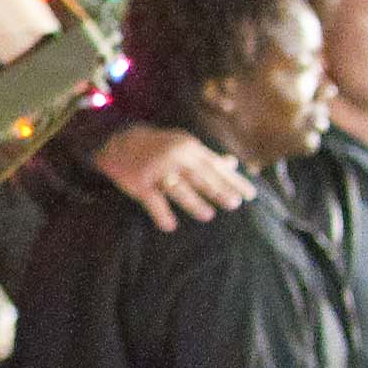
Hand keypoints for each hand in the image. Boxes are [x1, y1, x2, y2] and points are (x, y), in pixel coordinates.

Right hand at [92, 123, 254, 232]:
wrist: (116, 141)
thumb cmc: (157, 146)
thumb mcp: (182, 145)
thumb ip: (206, 157)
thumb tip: (233, 164)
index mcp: (188, 148)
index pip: (216, 166)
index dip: (234, 181)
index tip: (251, 195)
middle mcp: (174, 157)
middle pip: (200, 176)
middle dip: (218, 190)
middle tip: (234, 204)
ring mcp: (156, 170)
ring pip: (178, 188)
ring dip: (193, 202)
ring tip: (208, 215)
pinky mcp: (138, 182)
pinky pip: (152, 200)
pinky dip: (161, 214)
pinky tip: (170, 226)